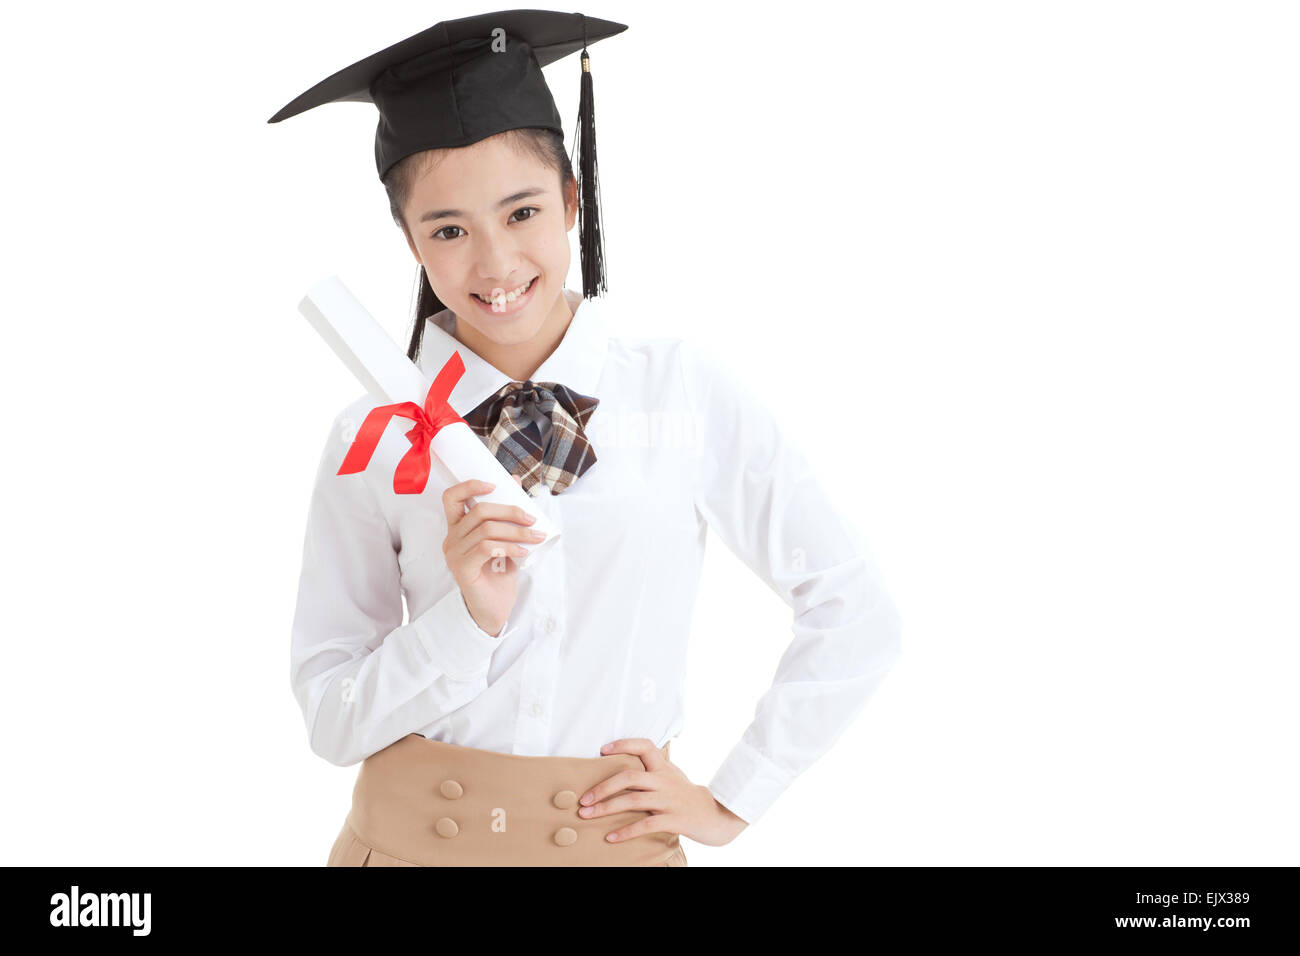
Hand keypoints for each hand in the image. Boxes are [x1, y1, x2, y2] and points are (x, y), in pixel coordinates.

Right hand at [440, 473, 537, 635]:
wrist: (494, 609)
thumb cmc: (499, 574)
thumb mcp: (505, 540)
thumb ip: (507, 516)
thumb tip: (515, 482)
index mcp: (458, 528)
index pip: (452, 498)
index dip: (470, 486)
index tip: (495, 485)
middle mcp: (451, 539)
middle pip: (479, 511)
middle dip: (510, 511)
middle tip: (532, 518)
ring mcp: (454, 554)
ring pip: (486, 529)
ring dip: (516, 531)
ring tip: (535, 536)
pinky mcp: (462, 568)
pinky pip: (487, 548)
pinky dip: (509, 546)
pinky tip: (524, 552)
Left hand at [578, 737, 749, 846]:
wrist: (717, 815)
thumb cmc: (687, 796)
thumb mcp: (672, 776)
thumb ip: (653, 770)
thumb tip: (623, 769)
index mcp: (664, 768)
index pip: (644, 746)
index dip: (623, 744)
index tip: (601, 750)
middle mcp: (664, 780)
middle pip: (629, 776)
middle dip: (602, 787)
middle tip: (583, 799)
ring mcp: (669, 800)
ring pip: (632, 800)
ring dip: (606, 808)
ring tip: (587, 815)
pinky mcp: (673, 819)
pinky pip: (645, 824)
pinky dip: (626, 831)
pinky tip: (611, 837)